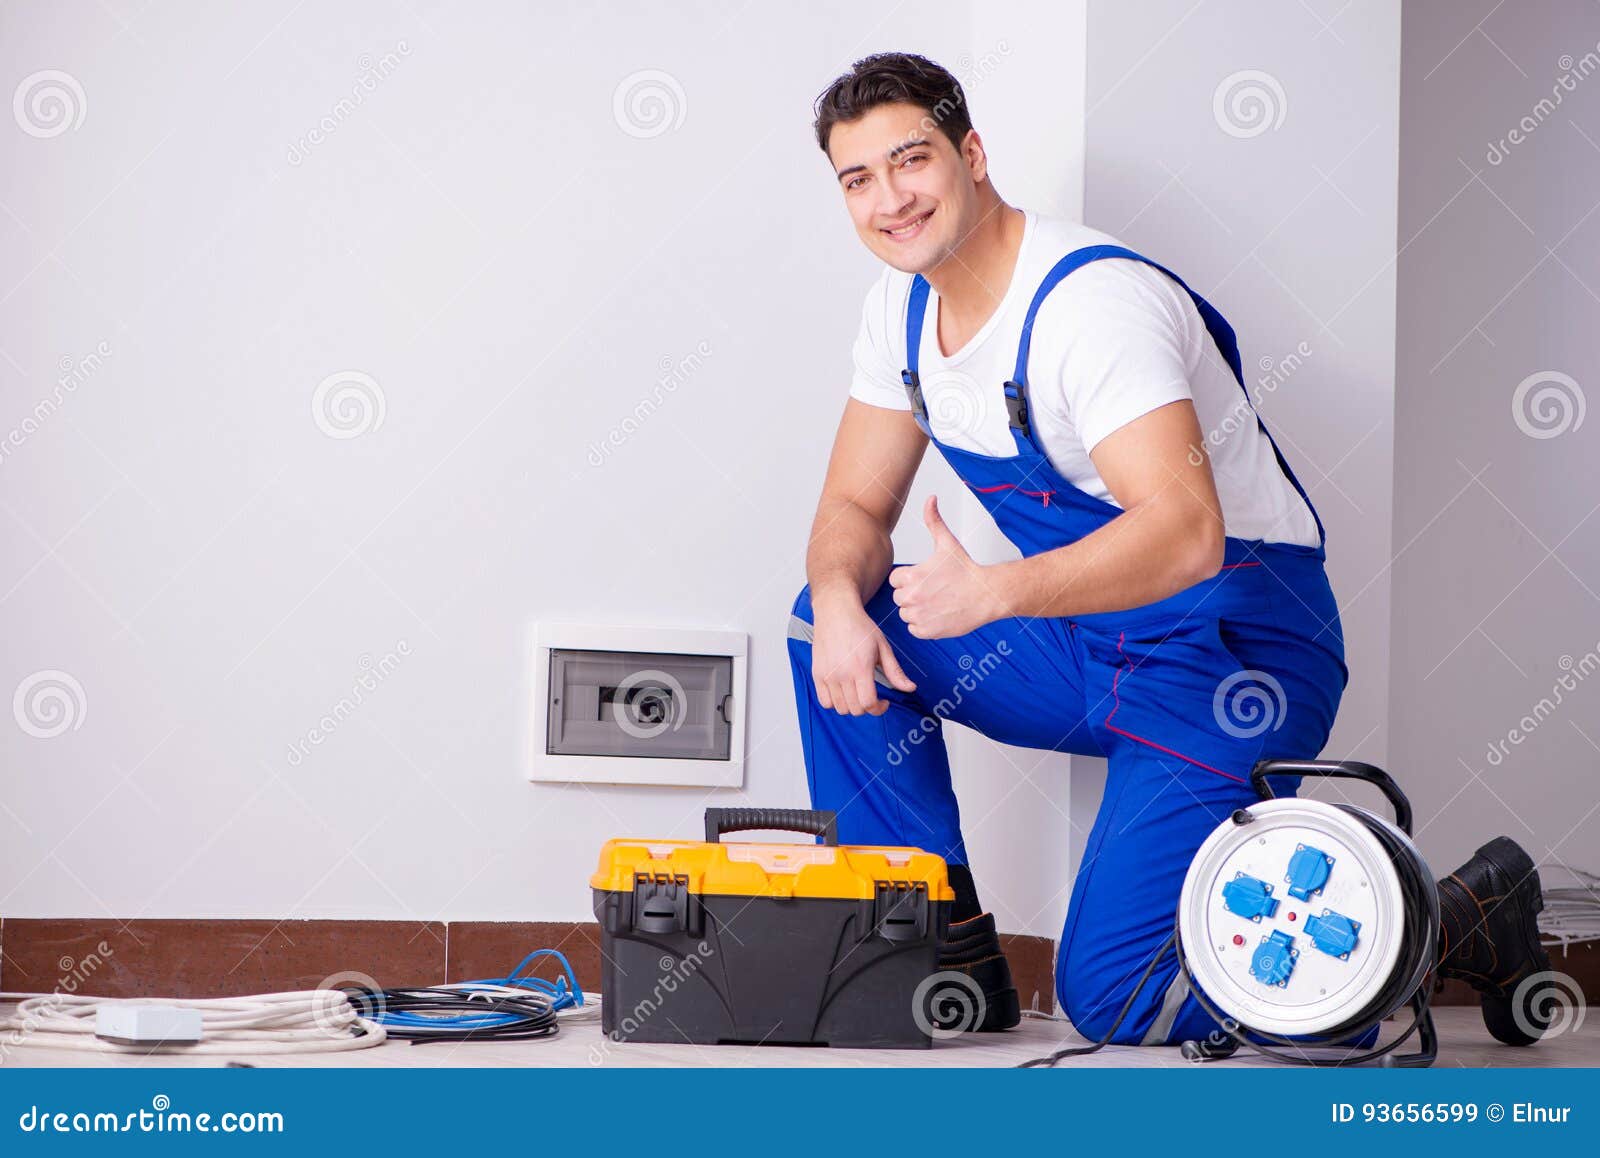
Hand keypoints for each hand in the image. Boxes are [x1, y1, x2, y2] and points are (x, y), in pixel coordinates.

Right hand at [810, 596, 916, 716]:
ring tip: (857, 693)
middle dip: (867, 707)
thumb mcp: (883, 647)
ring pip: (840, 708)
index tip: (884, 702)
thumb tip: (910, 688)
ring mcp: (827, 675)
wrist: (836, 612)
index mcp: (860, 668)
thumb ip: (895, 671)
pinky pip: (824, 701)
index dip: (879, 709)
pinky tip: (843, 692)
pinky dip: (834, 703)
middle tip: (872, 696)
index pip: (868, 704)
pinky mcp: (817, 674)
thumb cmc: (859, 626)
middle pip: (855, 709)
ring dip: (852, 706)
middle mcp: (842, 674)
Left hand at [888, 496, 1006, 638]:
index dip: (909, 578)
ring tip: (937, 601)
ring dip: (917, 610)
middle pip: (899, 598)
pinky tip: (938, 614)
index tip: (925, 577)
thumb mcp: (947, 542)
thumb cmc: (966, 569)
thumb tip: (930, 498)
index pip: (895, 580)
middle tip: (933, 589)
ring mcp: (919, 616)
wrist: (987, 594)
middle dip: (912, 594)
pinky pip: (914, 629)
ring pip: (906, 614)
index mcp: (911, 576)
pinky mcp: (927, 631)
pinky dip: (923, 625)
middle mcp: (912, 597)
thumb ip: (933, 520)